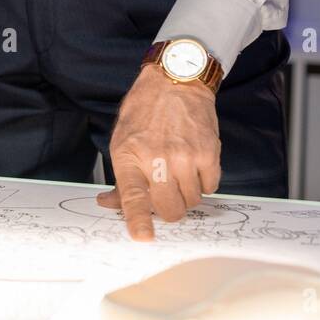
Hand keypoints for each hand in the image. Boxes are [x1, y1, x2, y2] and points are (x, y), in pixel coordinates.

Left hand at [97, 64, 220, 240]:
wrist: (175, 82)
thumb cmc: (144, 114)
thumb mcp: (121, 143)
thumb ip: (121, 179)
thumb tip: (109, 204)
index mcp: (129, 157)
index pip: (133, 197)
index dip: (139, 220)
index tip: (143, 238)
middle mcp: (157, 159)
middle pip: (169, 209)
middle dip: (168, 209)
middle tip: (165, 194)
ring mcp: (185, 157)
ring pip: (192, 201)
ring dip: (186, 194)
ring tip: (178, 171)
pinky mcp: (208, 152)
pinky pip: (211, 186)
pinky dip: (203, 182)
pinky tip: (194, 164)